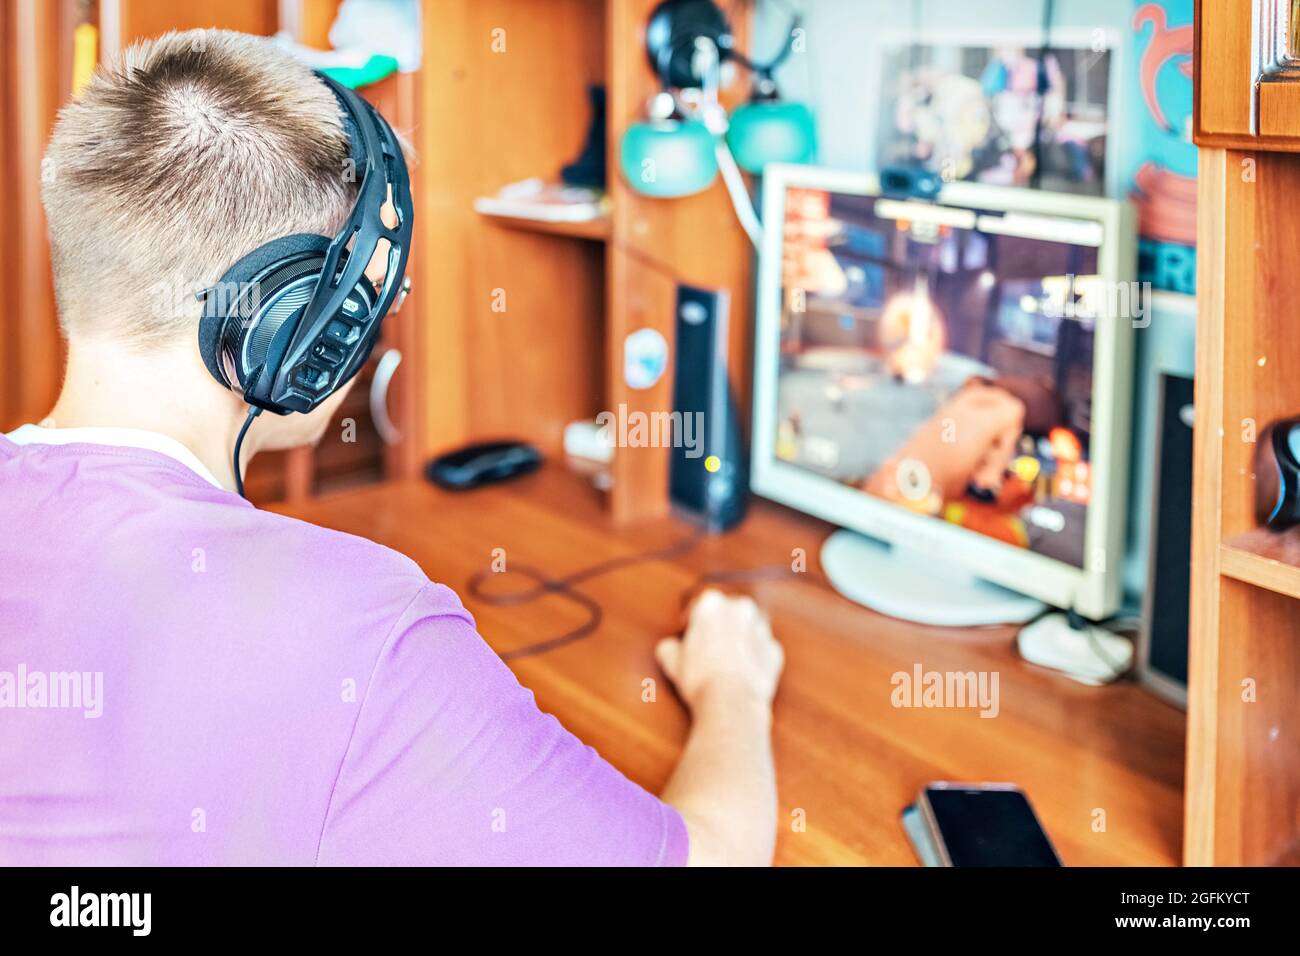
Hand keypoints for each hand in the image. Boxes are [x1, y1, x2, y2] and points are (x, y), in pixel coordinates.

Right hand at [656, 590, 783, 712]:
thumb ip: (669, 646)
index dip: (692, 625)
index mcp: (712, 603)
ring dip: (739, 642)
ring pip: (748, 630)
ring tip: (726, 665)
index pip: (699, 608)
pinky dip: (754, 660)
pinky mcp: (775, 650)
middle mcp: (740, 608)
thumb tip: (671, 647)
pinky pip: (761, 652)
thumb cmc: (699, 679)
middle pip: (727, 614)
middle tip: (708, 651)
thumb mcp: (670, 660)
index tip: (689, 638)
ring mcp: (761, 629)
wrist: (731, 703)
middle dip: (719, 628)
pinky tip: (742, 676)